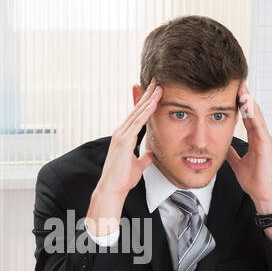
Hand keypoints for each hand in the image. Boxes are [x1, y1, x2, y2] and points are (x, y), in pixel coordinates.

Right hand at [86, 78, 161, 236]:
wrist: (112, 189)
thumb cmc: (122, 179)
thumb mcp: (138, 166)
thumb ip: (145, 158)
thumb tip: (152, 154)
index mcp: (124, 136)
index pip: (137, 115)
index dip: (146, 103)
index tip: (155, 91)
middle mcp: (121, 132)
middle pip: (137, 109)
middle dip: (147, 94)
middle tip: (157, 81)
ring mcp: (121, 135)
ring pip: (138, 113)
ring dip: (149, 99)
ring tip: (159, 87)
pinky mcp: (123, 141)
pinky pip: (137, 122)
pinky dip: (146, 112)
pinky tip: (154, 103)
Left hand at [228, 83, 271, 238]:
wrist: (263, 194)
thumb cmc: (255, 180)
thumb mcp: (238, 163)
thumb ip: (232, 152)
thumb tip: (222, 146)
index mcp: (254, 138)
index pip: (246, 115)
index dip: (239, 102)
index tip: (231, 89)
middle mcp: (261, 136)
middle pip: (252, 111)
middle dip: (245, 96)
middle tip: (237, 81)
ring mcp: (265, 140)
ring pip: (257, 116)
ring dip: (250, 102)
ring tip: (242, 88)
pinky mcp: (266, 146)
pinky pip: (260, 127)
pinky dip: (254, 116)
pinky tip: (248, 106)